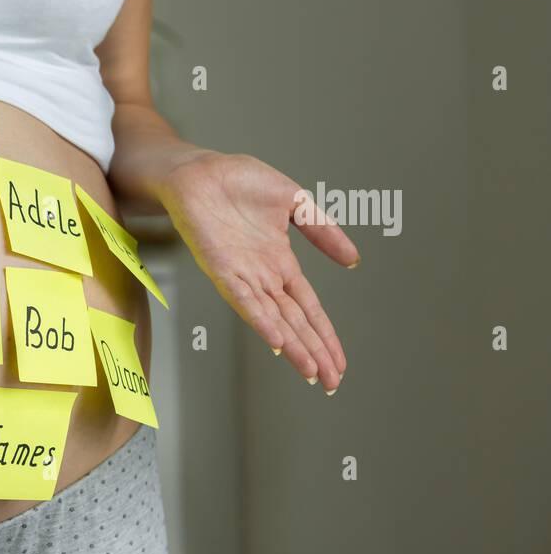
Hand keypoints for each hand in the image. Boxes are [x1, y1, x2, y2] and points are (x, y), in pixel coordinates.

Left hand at [158, 151, 359, 391]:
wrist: (199, 170)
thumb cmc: (238, 183)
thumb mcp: (295, 203)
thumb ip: (322, 232)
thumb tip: (354, 261)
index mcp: (280, 264)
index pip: (308, 307)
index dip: (325, 334)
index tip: (340, 363)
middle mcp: (261, 277)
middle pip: (294, 322)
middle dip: (314, 352)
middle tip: (333, 383)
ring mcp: (241, 275)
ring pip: (272, 319)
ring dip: (293, 346)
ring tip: (311, 372)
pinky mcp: (220, 268)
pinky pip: (243, 299)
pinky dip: (261, 320)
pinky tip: (278, 340)